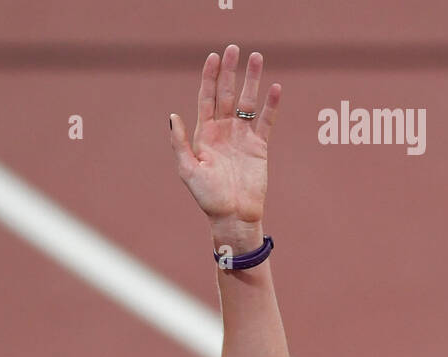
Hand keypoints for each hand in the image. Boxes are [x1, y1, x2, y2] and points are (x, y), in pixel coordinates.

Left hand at [169, 46, 280, 227]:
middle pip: (227, 94)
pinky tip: (274, 88)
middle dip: (229, 71)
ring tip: (256, 57)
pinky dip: (270, 104)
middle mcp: (224, 132)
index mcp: (205, 135)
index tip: (212, 57)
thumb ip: (180, 143)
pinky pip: (265, 120)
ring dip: (252, 80)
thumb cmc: (208, 198)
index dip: (209, 78)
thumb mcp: (188, 171)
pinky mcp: (259, 146)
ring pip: (247, 102)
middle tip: (233, 49)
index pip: (207, 98)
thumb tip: (173, 116)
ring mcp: (242, 137)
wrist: (233, 216)